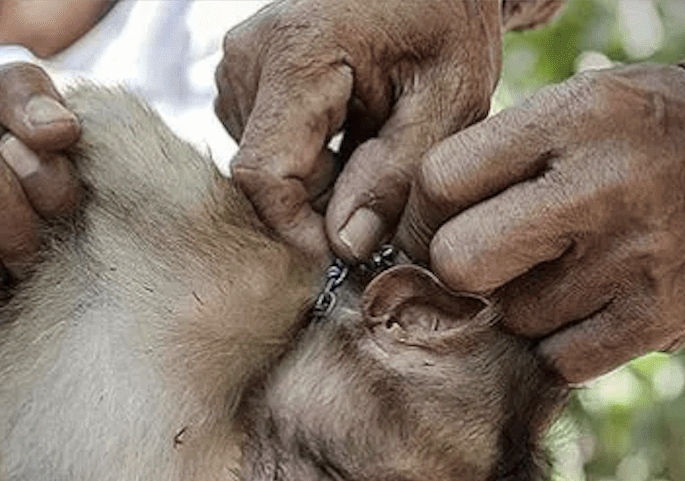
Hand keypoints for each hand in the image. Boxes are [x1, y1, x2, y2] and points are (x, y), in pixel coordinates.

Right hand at [215, 0, 504, 259]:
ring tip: (372, 144)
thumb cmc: (443, 24)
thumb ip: (397, 175)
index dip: (300, 229)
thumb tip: (346, 244)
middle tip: (384, 185)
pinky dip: (308, 156)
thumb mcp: (448, 98)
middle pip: (266, 176)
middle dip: (322, 202)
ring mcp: (236, 66)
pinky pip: (264, 144)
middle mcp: (247, 57)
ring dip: (317, 179)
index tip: (348, 252)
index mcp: (296, 54)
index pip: (266, 176)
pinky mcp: (241, 77)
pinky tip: (348, 130)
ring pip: (265, 165)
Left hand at [395, 64, 684, 382]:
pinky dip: (557, 343)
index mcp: (571, 120)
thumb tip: (394, 236)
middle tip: (482, 262)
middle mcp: (604, 186)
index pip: (439, 183)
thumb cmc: (629, 139)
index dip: (422, 216)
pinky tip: (585, 307)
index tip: (437, 226)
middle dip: (456, 269)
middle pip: (460, 262)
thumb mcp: (565, 112)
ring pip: (509, 317)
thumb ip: (487, 162)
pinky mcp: (657, 317)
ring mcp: (635, 257)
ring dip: (517, 305)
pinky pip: (558, 360)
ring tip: (561, 271)